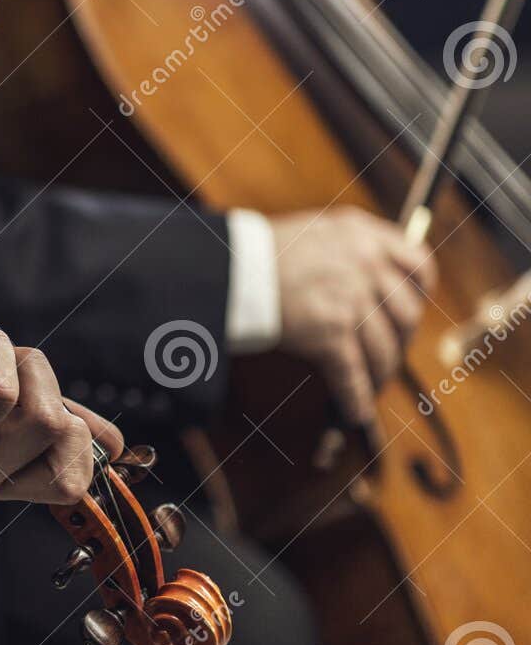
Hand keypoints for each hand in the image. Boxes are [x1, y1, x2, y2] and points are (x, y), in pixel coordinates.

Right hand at [270, 208, 438, 423]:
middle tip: (387, 355)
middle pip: (405, 314)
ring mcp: (350, 298)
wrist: (223, 268)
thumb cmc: (253, 252)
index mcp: (361, 233)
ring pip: (382, 349)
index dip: (420, 292)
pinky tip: (356, 411)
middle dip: (399, 342)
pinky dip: (356, 398)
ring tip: (370, 384)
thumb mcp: (311, 232)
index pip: (417, 263)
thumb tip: (367, 281)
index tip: (413, 306)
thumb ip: (346, 249)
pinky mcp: (331, 332)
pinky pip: (352, 374)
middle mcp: (364, 262)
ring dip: (379, 374)